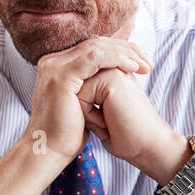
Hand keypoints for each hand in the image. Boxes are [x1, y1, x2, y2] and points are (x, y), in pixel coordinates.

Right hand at [22, 36, 152, 165]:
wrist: (48, 151)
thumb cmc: (65, 134)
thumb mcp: (81, 103)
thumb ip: (91, 86)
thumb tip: (112, 79)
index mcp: (56, 66)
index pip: (92, 47)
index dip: (119, 50)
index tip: (141, 60)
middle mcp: (52, 62)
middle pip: (95, 43)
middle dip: (125, 49)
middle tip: (147, 61)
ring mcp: (54, 67)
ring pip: (96, 47)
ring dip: (125, 54)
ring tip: (144, 65)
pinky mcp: (61, 76)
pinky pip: (94, 58)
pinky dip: (116, 60)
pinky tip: (131, 67)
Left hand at [78, 68, 189, 181]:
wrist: (146, 147)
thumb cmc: (123, 135)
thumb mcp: (97, 114)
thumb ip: (85, 98)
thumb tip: (61, 96)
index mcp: (108, 74)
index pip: (75, 88)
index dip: (84, 112)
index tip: (106, 122)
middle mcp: (110, 68)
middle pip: (72, 88)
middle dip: (84, 111)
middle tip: (107, 123)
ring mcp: (111, 70)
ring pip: (74, 91)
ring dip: (87, 114)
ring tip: (108, 123)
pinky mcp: (111, 78)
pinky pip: (80, 96)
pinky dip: (90, 116)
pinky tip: (108, 122)